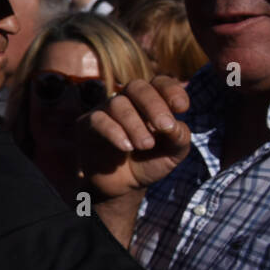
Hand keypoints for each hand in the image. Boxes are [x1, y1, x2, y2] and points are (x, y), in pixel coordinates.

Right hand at [77, 76, 191, 199]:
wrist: (122, 186)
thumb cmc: (149, 163)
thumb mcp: (173, 153)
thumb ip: (179, 137)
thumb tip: (173, 125)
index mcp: (152, 102)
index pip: (159, 83)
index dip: (171, 89)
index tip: (182, 108)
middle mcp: (128, 101)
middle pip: (137, 87)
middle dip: (153, 105)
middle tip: (164, 127)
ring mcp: (106, 111)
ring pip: (117, 104)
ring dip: (135, 125)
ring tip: (146, 146)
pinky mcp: (87, 124)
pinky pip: (98, 120)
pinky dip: (114, 132)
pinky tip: (126, 147)